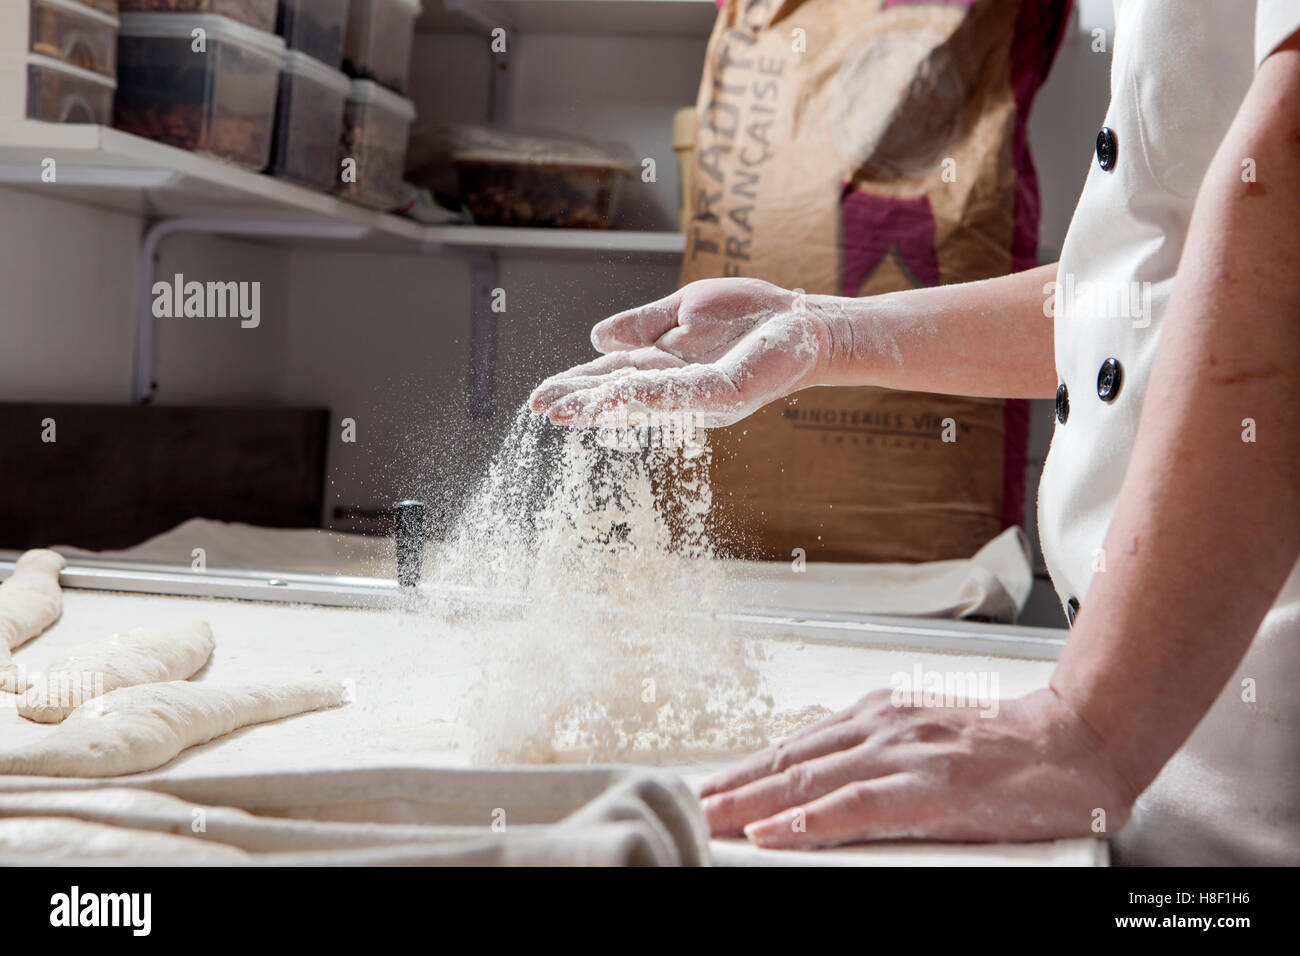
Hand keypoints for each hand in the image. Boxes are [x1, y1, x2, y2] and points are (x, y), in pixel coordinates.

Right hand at [529, 278, 828, 428]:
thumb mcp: (685, 312)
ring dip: (600, 405)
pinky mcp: (726, 389)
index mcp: (668, 374)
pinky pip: (680, 393)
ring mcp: (702, 395)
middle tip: (539, 409)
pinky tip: (615, 392)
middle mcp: (681, 394)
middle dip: (580, 404)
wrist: (805, 321)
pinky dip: (645, 393)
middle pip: (621, 398)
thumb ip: (643, 326)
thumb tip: (596, 339)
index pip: (615, 381)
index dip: (579, 388)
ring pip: (643, 401)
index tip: (542, 398)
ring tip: (563, 409)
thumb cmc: (752, 317)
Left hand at [700, 688, 1138, 848]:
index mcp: (878, 716)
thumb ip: (874, 757)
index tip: (705, 790)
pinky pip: (859, 805)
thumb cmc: (1006, 749)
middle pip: (790, 763)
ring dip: (751, 803)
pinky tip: (776, 832)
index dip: (744, 772)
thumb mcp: (925, 741)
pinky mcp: (935, 786)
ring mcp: (907, 753)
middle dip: (732, 788)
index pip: (795, 748)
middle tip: (688, 808)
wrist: (1078, 741)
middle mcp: (883, 726)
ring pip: (811, 781)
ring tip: (709, 820)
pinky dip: (811, 819)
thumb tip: (817, 785)